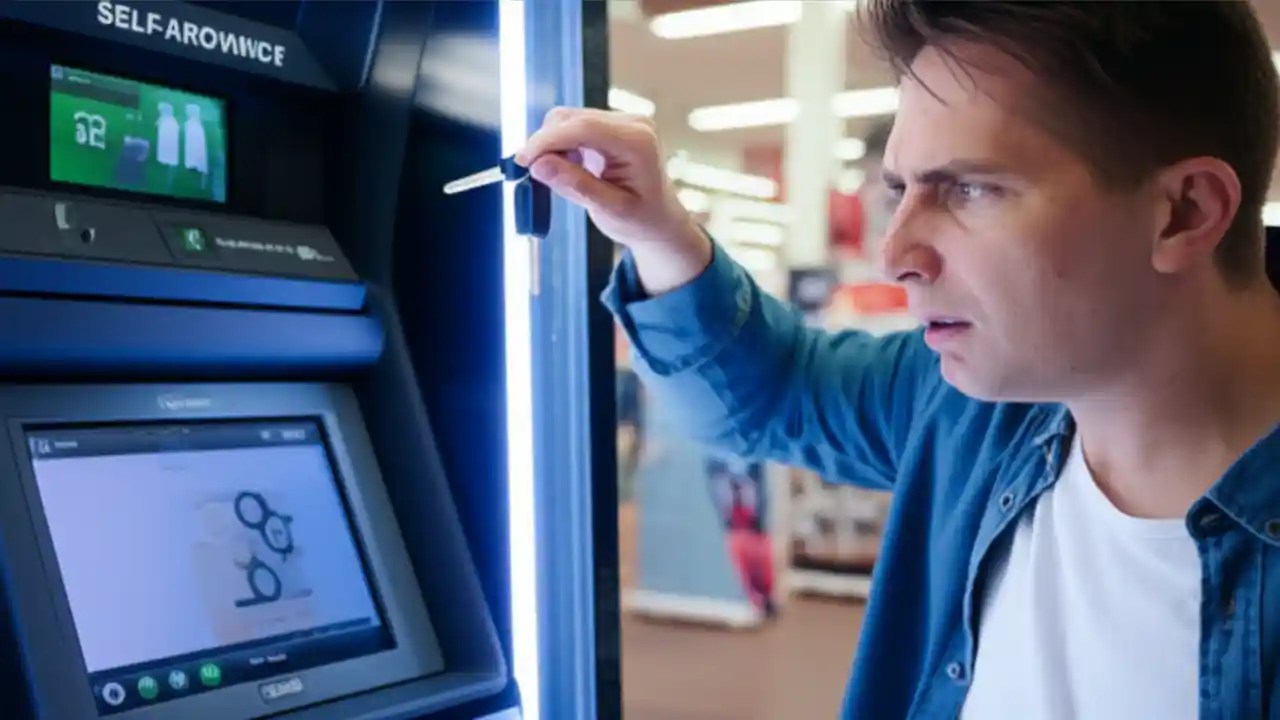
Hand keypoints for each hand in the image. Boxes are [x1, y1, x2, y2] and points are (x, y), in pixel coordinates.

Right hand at [516, 107, 711, 293]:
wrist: (658, 220)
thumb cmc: (639, 220)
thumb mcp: (608, 211)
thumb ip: (575, 185)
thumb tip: (538, 165)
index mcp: (638, 142)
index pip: (583, 128)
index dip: (547, 141)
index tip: (522, 161)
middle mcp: (633, 123)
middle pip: (572, 118)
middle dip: (545, 143)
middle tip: (529, 173)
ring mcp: (622, 121)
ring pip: (568, 119)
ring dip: (551, 144)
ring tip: (552, 175)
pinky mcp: (611, 125)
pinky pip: (574, 125)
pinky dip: (560, 144)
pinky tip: (564, 167)